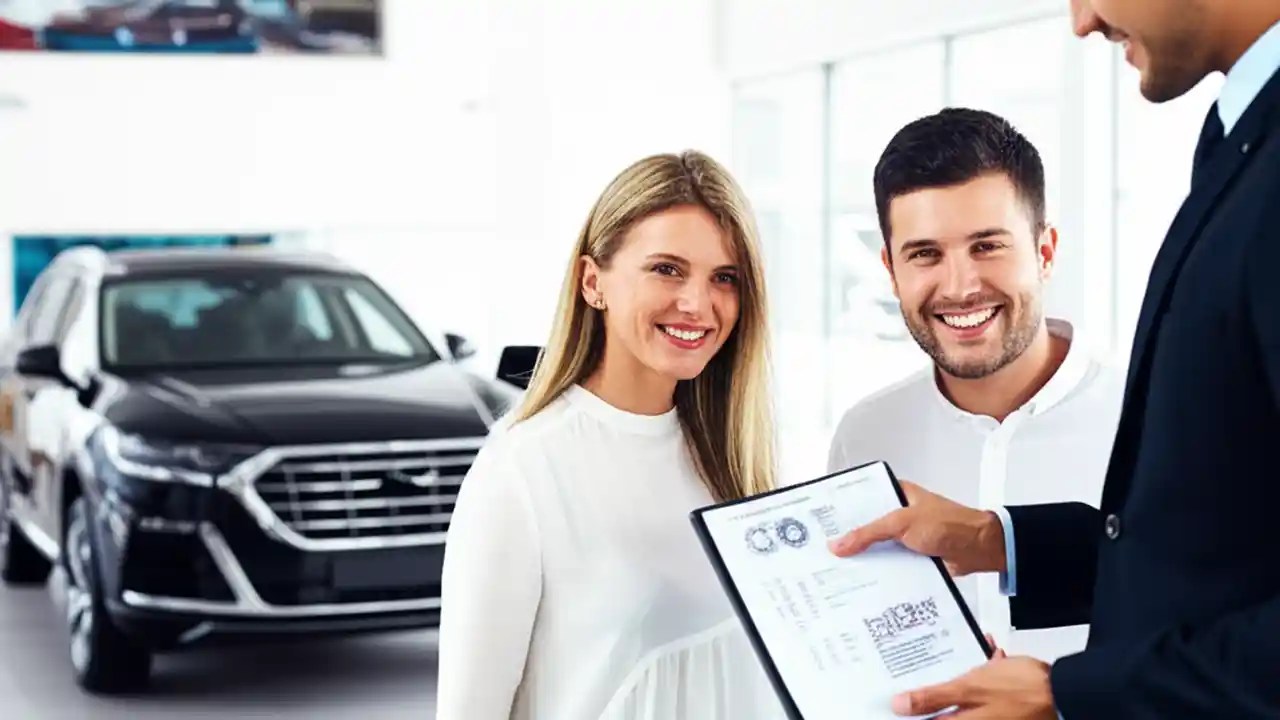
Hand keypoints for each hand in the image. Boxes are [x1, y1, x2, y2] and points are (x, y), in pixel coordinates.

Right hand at [828, 480, 1005, 576]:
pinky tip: (863, 581)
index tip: (821, 523)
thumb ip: (869, 533)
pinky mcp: (913, 557)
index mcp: (898, 494)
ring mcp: (907, 536)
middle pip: (867, 526)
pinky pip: (891, 564)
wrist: (981, 549)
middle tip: (824, 550)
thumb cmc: (950, 525)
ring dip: (865, 558)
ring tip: (837, 569)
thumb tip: (839, 544)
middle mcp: (900, 514)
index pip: (862, 499)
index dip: (843, 511)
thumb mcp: (902, 523)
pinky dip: (880, 571)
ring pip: (878, 548)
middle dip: (850, 538)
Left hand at [891, 656, 1054, 718]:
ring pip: (964, 694)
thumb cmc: (1019, 691)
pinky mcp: (1002, 704)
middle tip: (922, 662)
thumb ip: (935, 698)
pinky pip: (984, 688)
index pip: (924, 719)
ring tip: (967, 652)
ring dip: (963, 673)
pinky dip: (985, 671)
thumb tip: (899, 706)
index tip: (891, 693)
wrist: (1064, 691)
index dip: (907, 708)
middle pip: (941, 708)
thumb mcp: (971, 689)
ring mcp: (989, 714)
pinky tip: (991, 651)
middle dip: (934, 686)